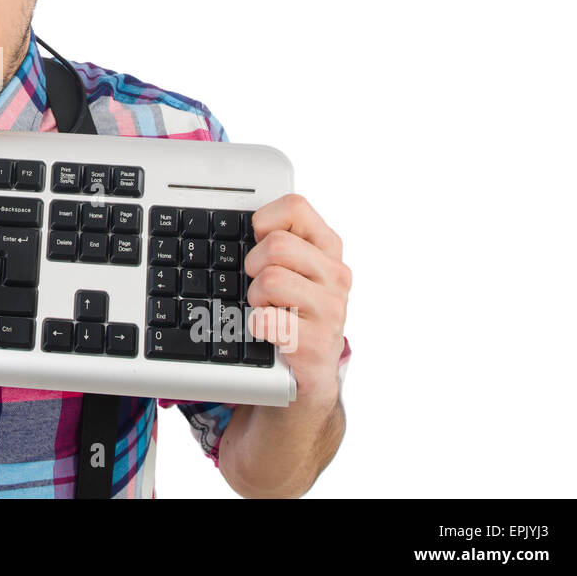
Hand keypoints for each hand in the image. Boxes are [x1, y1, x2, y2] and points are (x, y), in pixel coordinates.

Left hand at [243, 194, 350, 406]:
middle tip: (259, 283)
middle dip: (253, 264)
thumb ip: (278, 240)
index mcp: (328, 247)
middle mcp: (336, 274)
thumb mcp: (292, 267)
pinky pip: (266, 319)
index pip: (296, 206)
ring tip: (266, 308)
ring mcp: (331, 309)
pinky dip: (256, 325)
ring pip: (269, 280)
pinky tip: (269, 331)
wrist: (308, 369)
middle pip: (276, 245)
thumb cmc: (293, 310)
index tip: (260, 242)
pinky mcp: (316, 342)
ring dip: (255, 297)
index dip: (264, 221)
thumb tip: (240, 223)